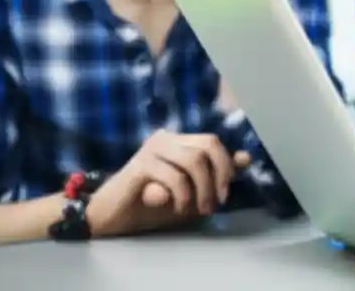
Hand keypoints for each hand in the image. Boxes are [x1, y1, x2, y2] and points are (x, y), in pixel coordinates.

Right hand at [87, 131, 242, 236]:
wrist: (108, 217)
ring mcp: (152, 149)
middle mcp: (166, 139)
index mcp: (178, 142)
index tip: (226, 191)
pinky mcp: (141, 165)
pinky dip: (183, 196)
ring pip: (194, 161)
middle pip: (208, 145)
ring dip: (202, 189)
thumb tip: (246, 158)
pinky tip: (177, 208)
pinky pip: (175, 177)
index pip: (212, 142)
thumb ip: (214, 175)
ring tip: (198, 209)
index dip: (227, 163)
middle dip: (219, 175)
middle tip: (215, 203)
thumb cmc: (148, 204)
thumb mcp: (189, 191)